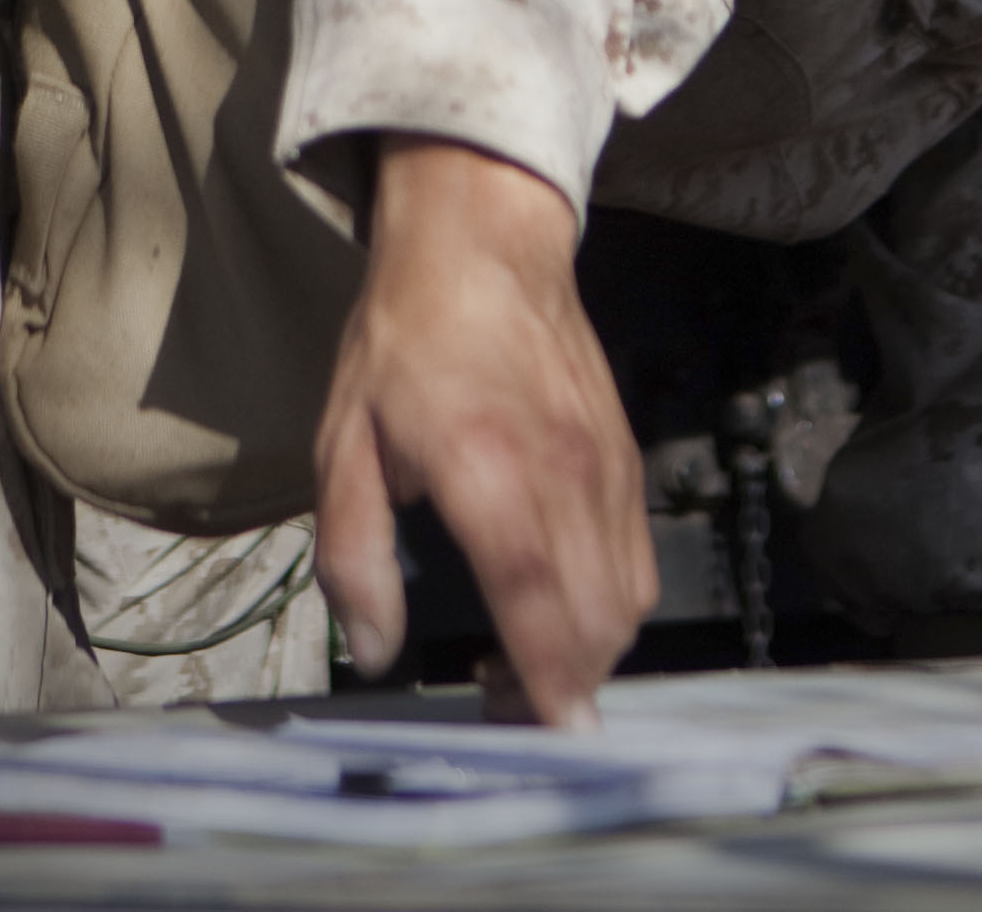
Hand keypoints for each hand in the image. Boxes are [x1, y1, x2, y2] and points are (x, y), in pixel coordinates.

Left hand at [313, 137, 650, 727]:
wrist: (485, 244)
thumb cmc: (404, 341)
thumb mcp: (342, 443)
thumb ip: (354, 553)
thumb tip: (373, 647)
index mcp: (486, 468)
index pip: (536, 595)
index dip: (548, 680)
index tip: (544, 737)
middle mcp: (562, 472)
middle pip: (598, 617)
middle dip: (564, 686)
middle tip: (503, 703)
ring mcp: (605, 465)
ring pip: (630, 596)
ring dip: (591, 652)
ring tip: (529, 662)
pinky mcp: (625, 458)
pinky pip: (639, 557)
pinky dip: (612, 605)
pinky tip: (560, 604)